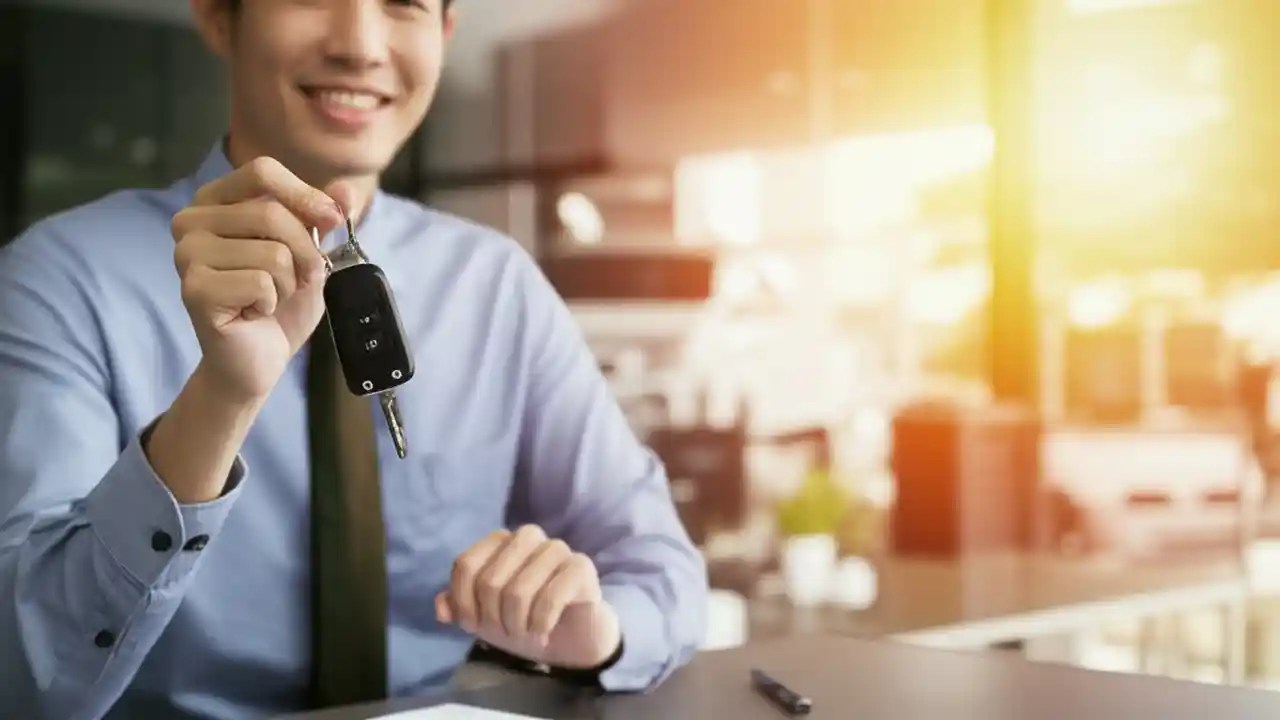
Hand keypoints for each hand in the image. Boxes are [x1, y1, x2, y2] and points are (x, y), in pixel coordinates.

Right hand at [171, 156, 348, 401]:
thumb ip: (324, 217)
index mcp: (215, 200)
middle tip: (296, 280)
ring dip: (288, 282)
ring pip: (272, 252)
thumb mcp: (311, 252)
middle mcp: (191, 220)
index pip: (262, 171)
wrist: (259, 358)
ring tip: (270, 297)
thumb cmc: (281, 301)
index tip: (331, 221)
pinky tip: (253, 312)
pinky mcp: (194, 289)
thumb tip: (346, 189)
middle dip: (304, 253)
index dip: (305, 195)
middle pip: (272, 213)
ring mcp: (187, 255)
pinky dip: (271, 302)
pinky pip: (261, 283)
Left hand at [436, 525, 621, 669]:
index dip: (464, 602)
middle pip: (490, 581)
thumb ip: (458, 608)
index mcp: (499, 541)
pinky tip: (544, 632)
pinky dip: (540, 624)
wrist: (570, 637)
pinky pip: (550, 598)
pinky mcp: (581, 567)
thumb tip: (441, 607)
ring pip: (518, 591)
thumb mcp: (483, 618)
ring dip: (518, 625)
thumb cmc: (523, 619)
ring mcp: (556, 549)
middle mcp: (527, 536)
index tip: (474, 626)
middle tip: (507, 633)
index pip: (465, 565)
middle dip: (493, 619)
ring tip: (526, 634)